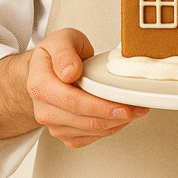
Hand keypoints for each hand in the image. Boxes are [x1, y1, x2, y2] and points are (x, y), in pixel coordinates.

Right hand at [27, 28, 148, 147]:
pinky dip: (107, 130)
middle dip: (115, 116)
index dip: (100, 106)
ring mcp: (53, 123)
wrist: (48, 66)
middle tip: (137, 108)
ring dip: (115, 124)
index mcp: (40, 85)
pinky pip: (88, 138)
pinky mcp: (64, 131)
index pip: (73, 102)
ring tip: (135, 111)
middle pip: (84, 120)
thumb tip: (70, 72)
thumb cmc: (57, 52)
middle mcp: (44, 108)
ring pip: (89, 131)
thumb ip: (64, 53)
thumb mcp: (61, 39)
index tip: (122, 104)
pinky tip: (119, 119)